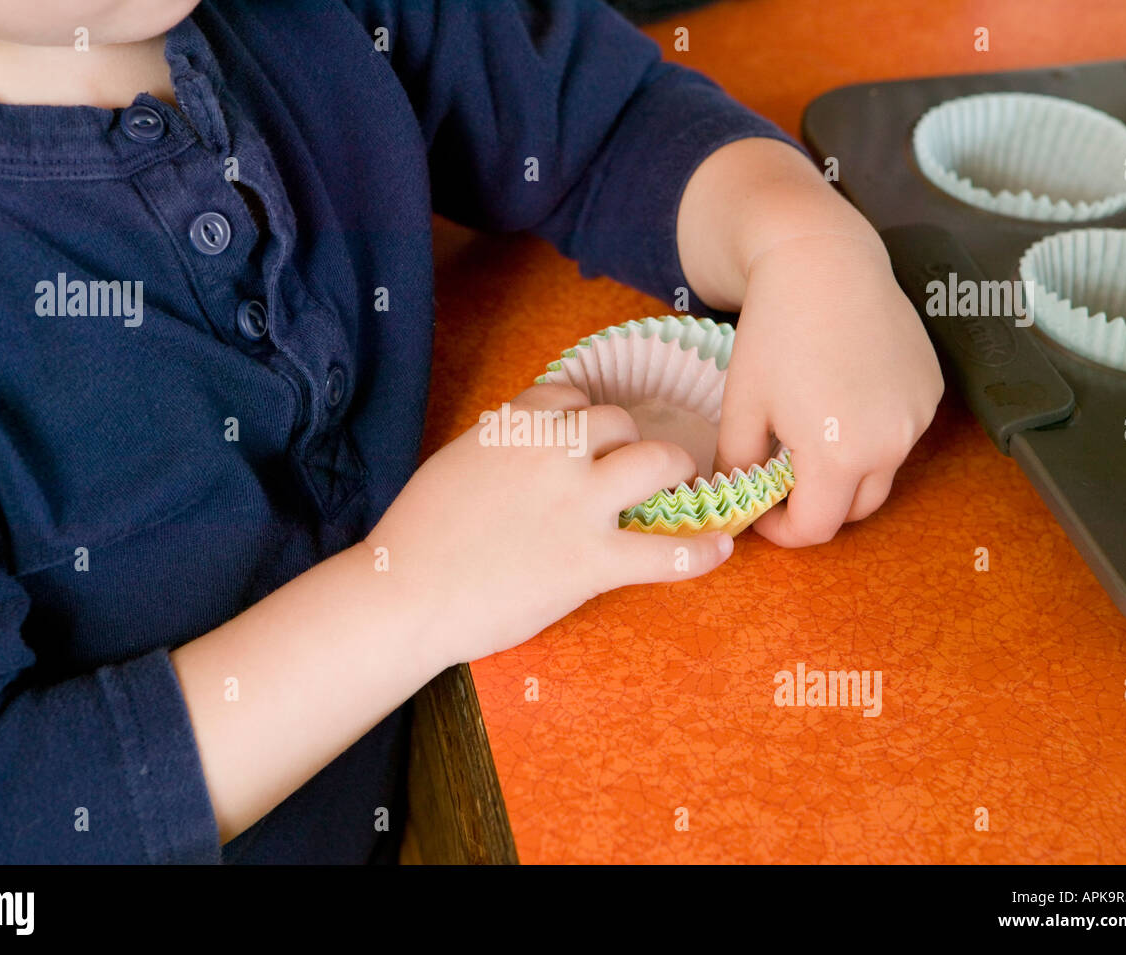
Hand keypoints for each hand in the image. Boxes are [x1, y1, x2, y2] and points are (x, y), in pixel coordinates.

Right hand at [367, 383, 733, 665]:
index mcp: (514, 424)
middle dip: (628, 441)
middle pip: (619, 422)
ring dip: (674, 471)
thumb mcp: (454, 463)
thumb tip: (529, 446)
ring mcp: (579, 505)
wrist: (404, 595)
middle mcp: (554, 451)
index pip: (570, 395)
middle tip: (631, 467)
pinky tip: (722, 547)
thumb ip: (500, 445)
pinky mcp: (592, 561)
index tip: (585, 436)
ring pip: (657, 462)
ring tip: (682, 486)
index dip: (583, 415)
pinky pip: (666, 553)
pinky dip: (702, 552)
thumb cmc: (417, 536)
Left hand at [713, 233, 943, 546]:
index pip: (816, 529)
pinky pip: (900, 435)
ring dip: (846, 471)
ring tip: (808, 432)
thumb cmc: (774, 334)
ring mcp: (917, 417)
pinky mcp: (930, 391)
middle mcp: (890, 444)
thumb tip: (741, 499)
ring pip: (881, 472)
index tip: (760, 510)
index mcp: (839, 455)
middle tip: (781, 479)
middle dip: (817, 506)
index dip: (782, 531)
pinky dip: (871, 435)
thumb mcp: (741, 407)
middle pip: (855, 510)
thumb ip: (739, 467)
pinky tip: (841, 397)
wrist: (822, 263)